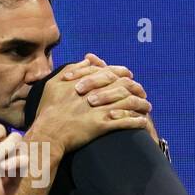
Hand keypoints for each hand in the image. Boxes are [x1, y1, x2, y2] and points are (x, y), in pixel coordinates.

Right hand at [29, 54, 150, 154]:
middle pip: (123, 86)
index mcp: (86, 82)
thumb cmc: (47, 110)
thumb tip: (88, 61)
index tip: (130, 75)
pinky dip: (136, 121)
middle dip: (136, 88)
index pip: (110, 73)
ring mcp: (100, 109)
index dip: (122, 73)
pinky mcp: (102, 125)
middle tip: (143, 92)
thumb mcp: (54, 84)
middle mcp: (95, 94)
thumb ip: (73, 70)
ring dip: (140, 105)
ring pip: (128, 103)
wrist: (47, 133)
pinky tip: (142, 122)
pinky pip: (125, 122)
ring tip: (147, 108)